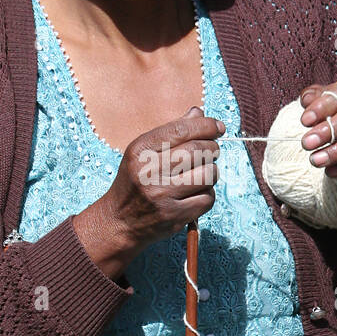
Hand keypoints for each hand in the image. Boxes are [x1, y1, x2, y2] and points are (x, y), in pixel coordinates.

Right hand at [100, 105, 224, 251]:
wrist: (118, 222)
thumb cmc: (135, 182)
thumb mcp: (143, 153)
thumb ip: (170, 132)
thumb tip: (199, 113)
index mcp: (140, 150)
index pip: (181, 130)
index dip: (206, 125)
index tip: (218, 127)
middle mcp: (149, 171)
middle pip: (199, 150)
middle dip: (212, 148)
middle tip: (211, 151)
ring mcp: (162, 195)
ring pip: (208, 174)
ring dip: (211, 172)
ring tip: (201, 174)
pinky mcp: (174, 216)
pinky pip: (208, 198)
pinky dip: (207, 194)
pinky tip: (195, 194)